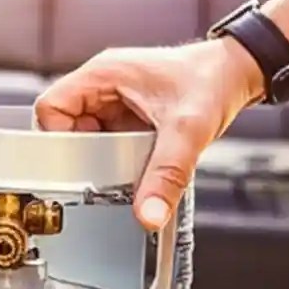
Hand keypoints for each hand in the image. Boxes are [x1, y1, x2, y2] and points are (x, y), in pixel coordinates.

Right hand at [33, 38, 263, 230]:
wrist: (237, 74)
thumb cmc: (212, 81)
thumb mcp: (188, 132)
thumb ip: (166, 176)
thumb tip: (148, 214)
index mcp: (102, 74)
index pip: (50, 107)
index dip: (56, 138)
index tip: (74, 164)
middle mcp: (102, 83)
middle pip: (63, 124)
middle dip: (80, 153)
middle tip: (100, 172)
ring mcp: (112, 98)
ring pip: (83, 134)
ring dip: (98, 155)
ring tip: (121, 165)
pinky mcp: (125, 112)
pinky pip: (104, 138)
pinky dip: (113, 154)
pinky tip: (133, 162)